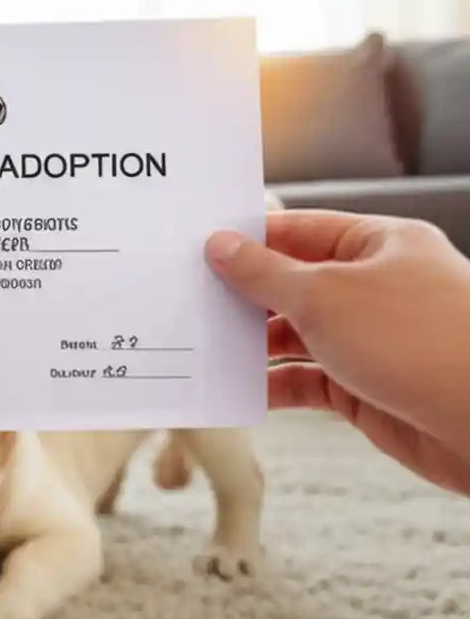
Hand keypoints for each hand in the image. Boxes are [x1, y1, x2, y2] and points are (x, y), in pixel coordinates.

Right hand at [205, 210, 469, 494]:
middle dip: (248, 295)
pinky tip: (245, 388)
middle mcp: (379, 288)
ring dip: (257, 343)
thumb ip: (265, 273)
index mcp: (381, 245)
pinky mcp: (369, 387)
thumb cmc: (423, 341)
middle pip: (296, 283)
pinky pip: (309, 380)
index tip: (202, 248)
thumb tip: (222, 246)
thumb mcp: (325, 295)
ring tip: (212, 347)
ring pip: (299, 335)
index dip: (252, 238)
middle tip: (196, 301)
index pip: (303, 230)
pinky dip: (277, 384)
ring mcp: (374, 340)